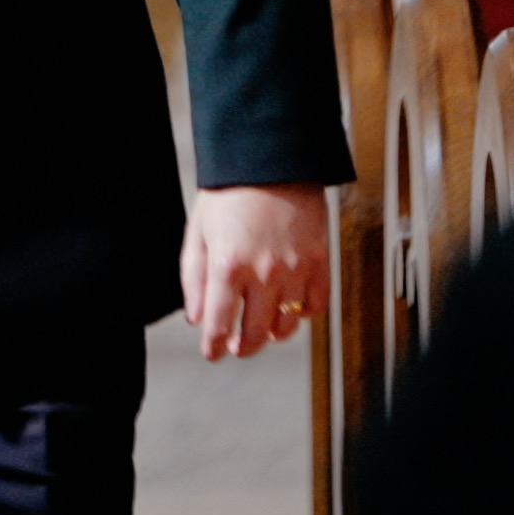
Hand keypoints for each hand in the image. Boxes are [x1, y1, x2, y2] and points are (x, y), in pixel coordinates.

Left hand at [180, 183, 327, 360]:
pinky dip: (303, 313)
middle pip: (255, 334)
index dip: (214, 347)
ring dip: (273, 333)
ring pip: (287, 326)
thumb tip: (197, 317)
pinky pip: (316, 306)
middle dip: (243, 346)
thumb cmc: (231, 192)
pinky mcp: (320, 262)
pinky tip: (291, 305)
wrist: (272, 161)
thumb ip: (193, 278)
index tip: (213, 353)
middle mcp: (264, 273)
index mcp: (228, 266)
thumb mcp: (198, 232)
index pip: (220, 325)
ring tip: (264, 326)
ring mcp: (296, 270)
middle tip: (238, 345)